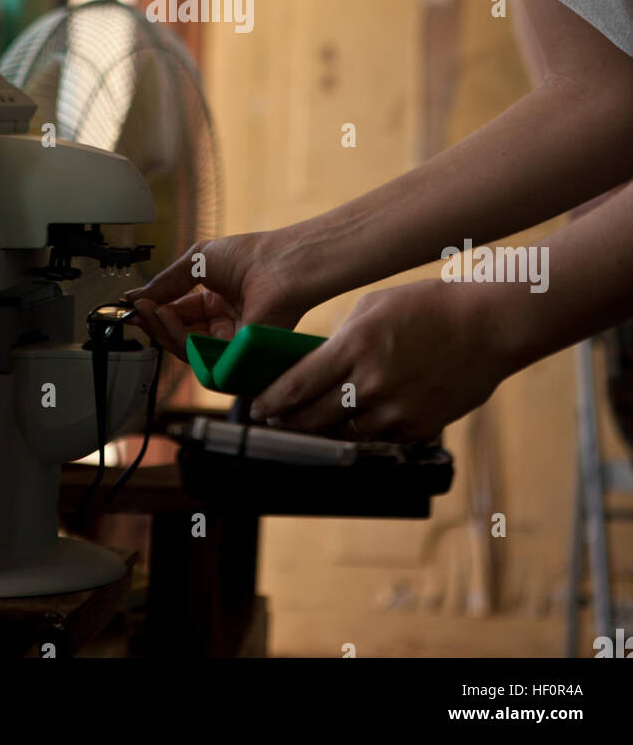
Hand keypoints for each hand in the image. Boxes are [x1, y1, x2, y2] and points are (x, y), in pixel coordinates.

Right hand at [124, 230, 304, 359]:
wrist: (278, 264)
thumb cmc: (250, 256)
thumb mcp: (197, 262)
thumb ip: (166, 282)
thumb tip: (136, 297)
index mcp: (216, 301)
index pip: (178, 314)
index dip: (155, 312)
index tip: (134, 306)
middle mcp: (222, 323)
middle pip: (178, 334)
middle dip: (155, 323)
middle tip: (138, 310)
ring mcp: (229, 340)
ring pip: (184, 347)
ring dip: (162, 329)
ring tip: (152, 310)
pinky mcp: (234, 354)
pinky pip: (198, 354)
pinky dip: (178, 337)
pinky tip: (168, 318)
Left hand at [249, 276, 507, 442]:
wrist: (487, 326)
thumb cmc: (428, 306)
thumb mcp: (372, 307)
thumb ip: (341, 338)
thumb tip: (315, 365)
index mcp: (354, 346)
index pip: (297, 385)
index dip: (271, 401)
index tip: (257, 407)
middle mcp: (370, 383)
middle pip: (312, 418)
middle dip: (288, 422)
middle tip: (274, 420)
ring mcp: (396, 410)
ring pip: (343, 433)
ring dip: (322, 430)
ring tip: (309, 424)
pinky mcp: (418, 428)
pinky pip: (377, 437)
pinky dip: (362, 431)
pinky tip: (354, 423)